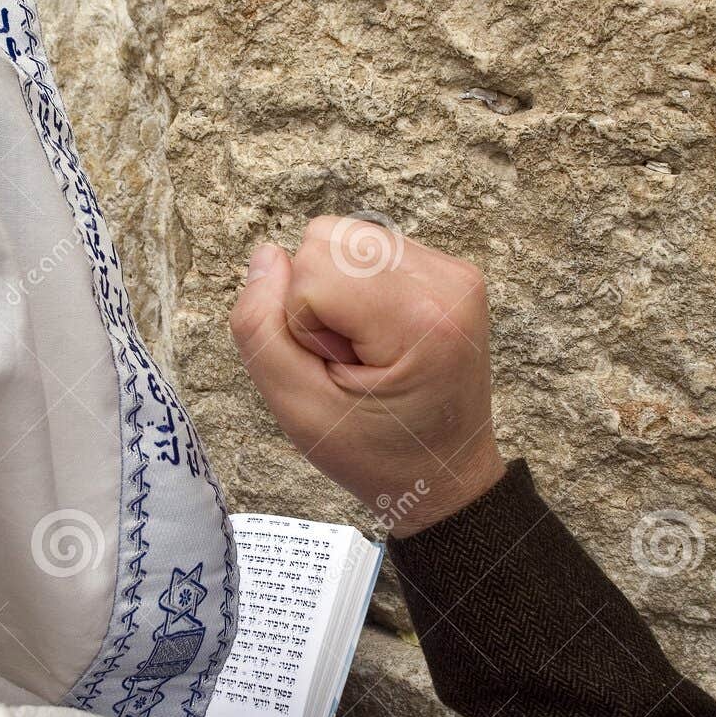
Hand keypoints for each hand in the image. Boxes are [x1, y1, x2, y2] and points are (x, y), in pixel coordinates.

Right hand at [228, 216, 504, 536]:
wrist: (444, 478)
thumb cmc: (377, 455)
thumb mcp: (298, 410)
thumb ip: (261, 330)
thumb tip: (265, 256)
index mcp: (421, 319)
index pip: (311, 270)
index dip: (302, 324)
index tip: (336, 371)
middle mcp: (448, 281)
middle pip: (328, 238)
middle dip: (317, 299)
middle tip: (348, 361)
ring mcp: (455, 272)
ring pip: (346, 238)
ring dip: (336, 294)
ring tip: (364, 351)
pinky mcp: (451, 272)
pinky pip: (371, 250)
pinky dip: (360, 292)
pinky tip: (380, 339)